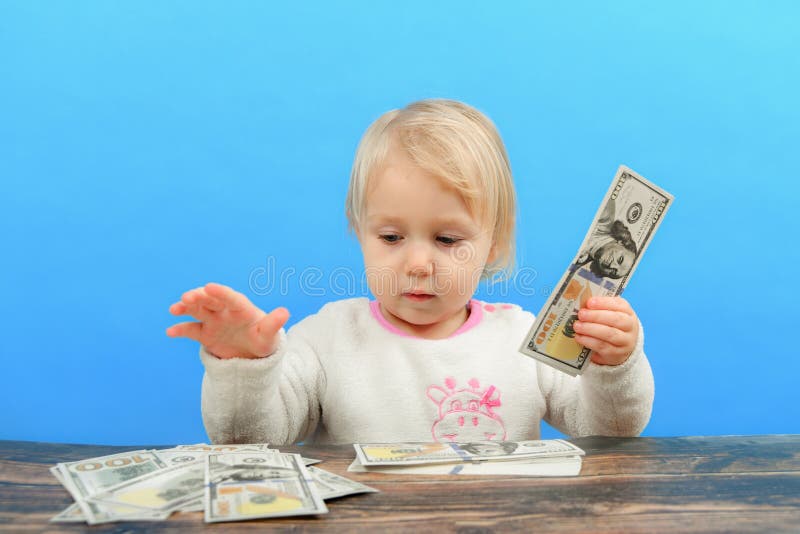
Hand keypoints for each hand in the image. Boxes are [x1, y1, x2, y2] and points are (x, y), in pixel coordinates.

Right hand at [166, 282, 288, 358]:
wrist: (254, 356)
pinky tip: (170, 332)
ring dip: (186, 307)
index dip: (220, 292)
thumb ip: (273, 324)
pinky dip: (180, 329)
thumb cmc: (264, 341)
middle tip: (186, 297)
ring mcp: (213, 321)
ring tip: (174, 309)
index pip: (231, 298)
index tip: (209, 287)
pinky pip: (191, 329)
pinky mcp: (205, 334)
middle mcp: (225, 311)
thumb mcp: (269, 336)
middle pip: (210, 300)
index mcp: (242, 308)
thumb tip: (284, 313)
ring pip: (197, 310)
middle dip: (198, 297)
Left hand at [572, 296, 638, 366]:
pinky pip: (602, 346)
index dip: (604, 303)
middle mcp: (630, 326)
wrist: (621, 348)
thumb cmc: (611, 326)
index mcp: (628, 312)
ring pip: (609, 334)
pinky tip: (579, 337)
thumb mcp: (609, 314)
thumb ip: (598, 309)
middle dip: (596, 316)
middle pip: (616, 319)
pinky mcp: (616, 354)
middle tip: (581, 314)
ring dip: (590, 329)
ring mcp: (625, 341)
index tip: (589, 302)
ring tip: (577, 326)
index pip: (619, 305)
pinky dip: (588, 341)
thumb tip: (582, 305)